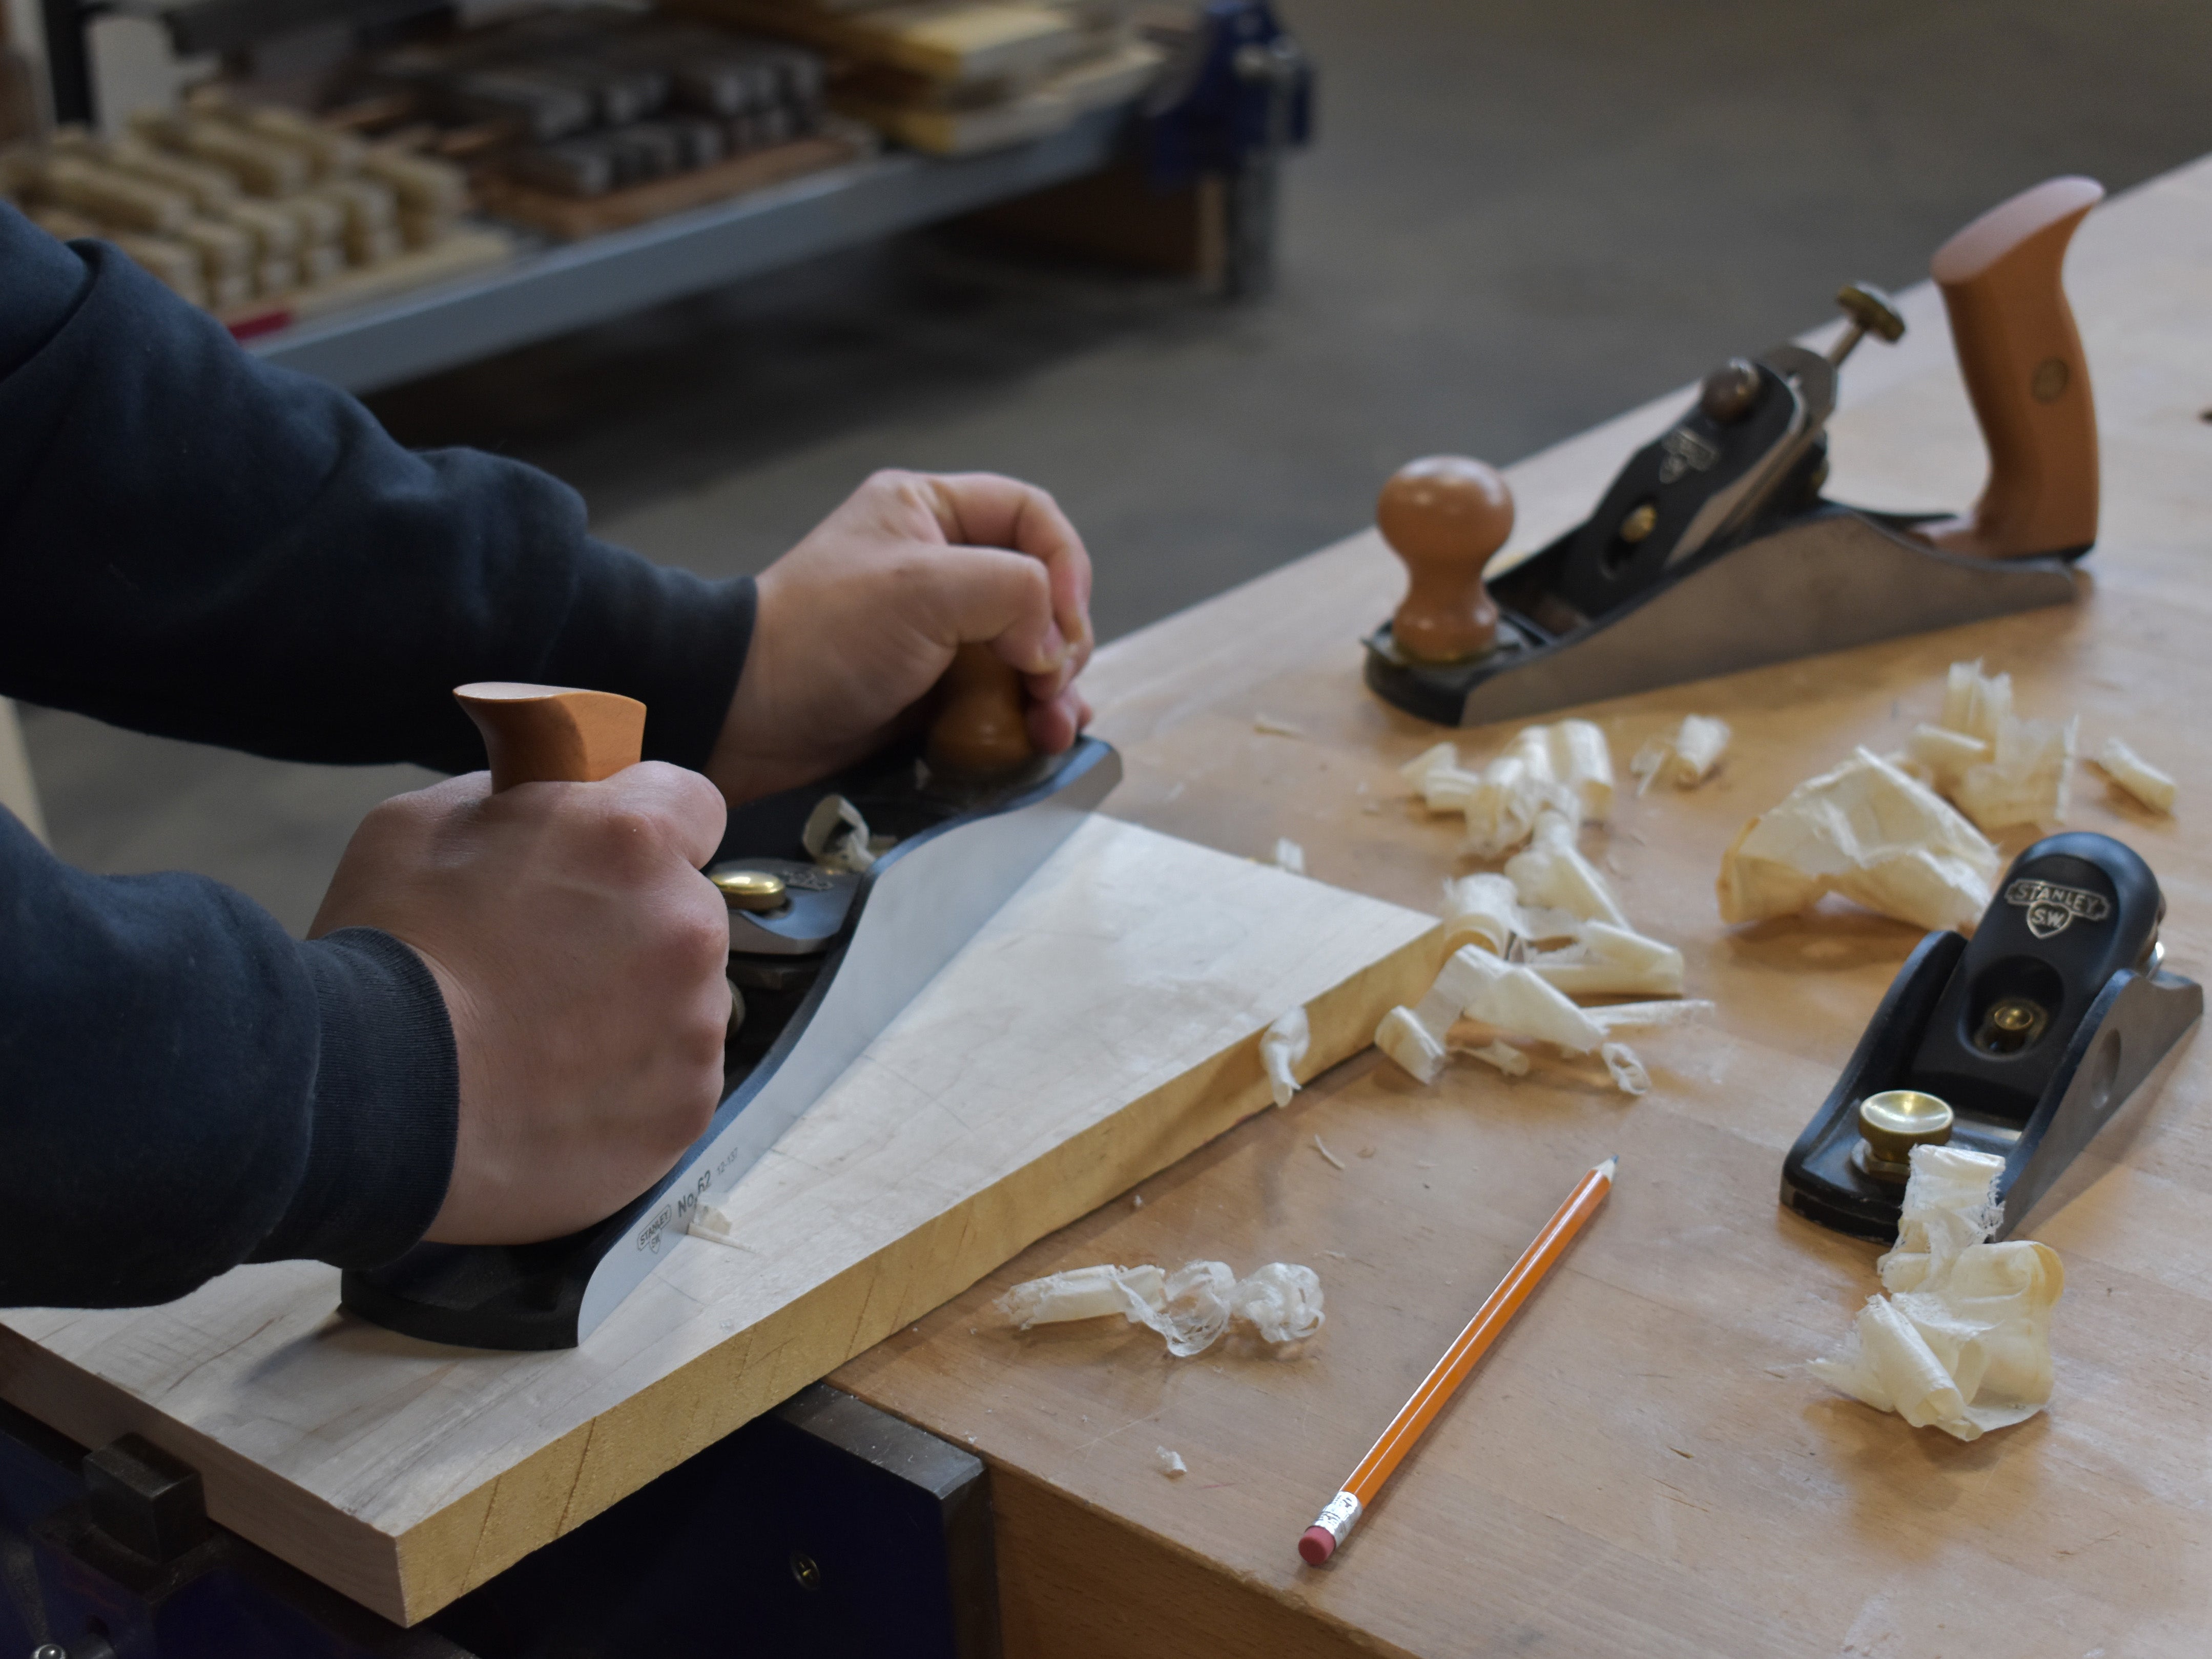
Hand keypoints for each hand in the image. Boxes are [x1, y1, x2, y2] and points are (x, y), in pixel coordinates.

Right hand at [311, 764, 730, 1244]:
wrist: (374, 1103)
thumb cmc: (389, 956)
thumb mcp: (423, 824)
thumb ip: (516, 800)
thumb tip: (543, 802)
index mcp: (631, 839)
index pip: (692, 802)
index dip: (651, 825)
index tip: (612, 855)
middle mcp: (687, 925)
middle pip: (686, 908)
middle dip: (636, 923)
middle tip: (551, 961)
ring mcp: (695, 1023)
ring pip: (686, 1000)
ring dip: (637, 1008)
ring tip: (546, 1038)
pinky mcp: (687, 1106)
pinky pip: (675, 1080)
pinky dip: (631, 1085)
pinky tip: (559, 1092)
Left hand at [707, 470, 1094, 802]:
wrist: (747, 717)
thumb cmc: (826, 637)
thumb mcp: (924, 588)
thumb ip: (1012, 592)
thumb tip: (1050, 646)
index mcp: (929, 512)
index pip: (1032, 517)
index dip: (1065, 565)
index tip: (1062, 625)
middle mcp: (938, 565)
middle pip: (1040, 590)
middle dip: (1063, 641)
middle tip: (1054, 687)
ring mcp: (935, 632)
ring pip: (1026, 650)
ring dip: (1055, 689)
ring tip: (1056, 729)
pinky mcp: (929, 689)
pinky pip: (998, 695)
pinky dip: (1026, 716)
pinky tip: (1041, 740)